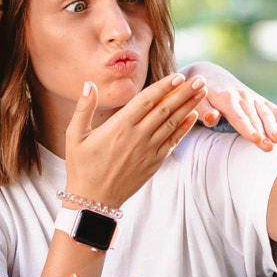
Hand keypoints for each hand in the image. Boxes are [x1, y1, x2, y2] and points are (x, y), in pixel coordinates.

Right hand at [62, 73, 206, 208]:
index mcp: (120, 126)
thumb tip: (89, 84)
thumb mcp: (74, 136)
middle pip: (165, 109)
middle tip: (200, 79)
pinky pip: (173, 142)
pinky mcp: (154, 162)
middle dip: (184, 92)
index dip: (164, 87)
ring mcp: (148, 150)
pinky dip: (184, 128)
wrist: (94, 200)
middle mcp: (138, 136)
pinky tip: (193, 116)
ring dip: (189, 106)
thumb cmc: (82, 166)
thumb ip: (83, 108)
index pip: (147, 100)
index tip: (178, 76)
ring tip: (202, 92)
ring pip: (173, 123)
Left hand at [181, 61, 276, 149]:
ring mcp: (251, 97)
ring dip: (273, 126)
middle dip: (263, 132)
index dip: (247, 128)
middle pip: (254, 117)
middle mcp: (241, 96)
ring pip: (265, 112)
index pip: (238, 116)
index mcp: (226, 98)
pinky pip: (271, 107)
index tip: (256, 139)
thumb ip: (204, 110)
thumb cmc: (199, 94)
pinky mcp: (256, 98)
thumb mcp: (196, 101)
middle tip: (270, 147)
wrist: (207, 74)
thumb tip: (212, 119)